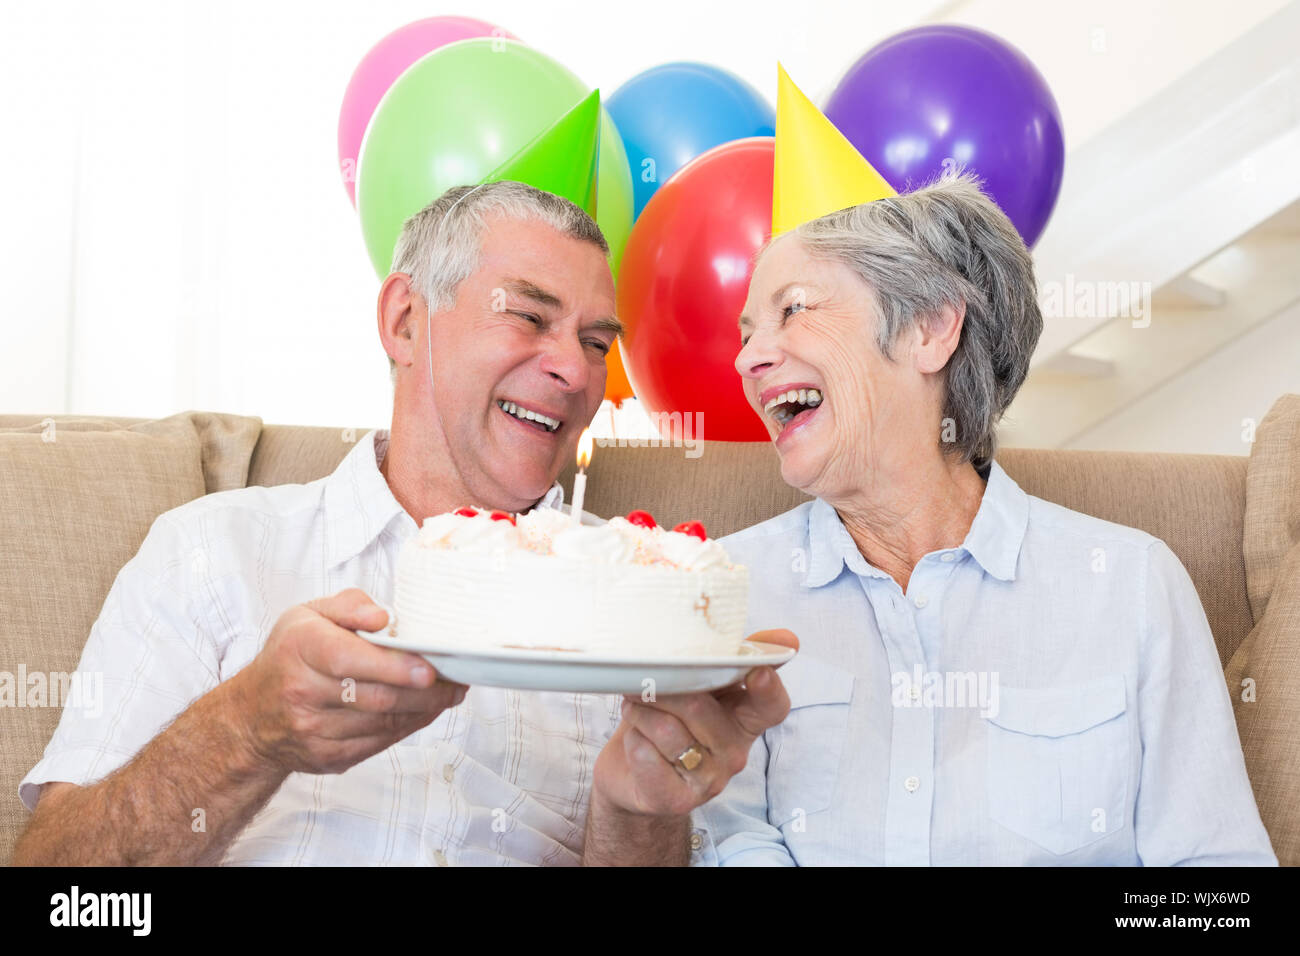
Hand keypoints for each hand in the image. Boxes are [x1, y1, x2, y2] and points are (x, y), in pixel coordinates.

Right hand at [229, 588, 466, 774]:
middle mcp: (302, 691)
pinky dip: (409, 727)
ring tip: (449, 692)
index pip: (348, 658)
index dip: (392, 666)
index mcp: (299, 648)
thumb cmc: (289, 657)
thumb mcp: (308, 615)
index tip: (429, 669)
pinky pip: (379, 743)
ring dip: (424, 710)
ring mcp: (313, 730)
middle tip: (456, 680)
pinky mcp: (327, 757)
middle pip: (375, 696)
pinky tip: (425, 711)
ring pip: (382, 723)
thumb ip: (349, 606)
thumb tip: (382, 616)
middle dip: (425, 692)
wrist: (251, 717)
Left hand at [593, 629, 797, 817]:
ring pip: (666, 729)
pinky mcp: (676, 798)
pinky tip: (636, 741)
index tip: (758, 671)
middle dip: (660, 687)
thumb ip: (733, 659)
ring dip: (640, 712)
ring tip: (636, 708)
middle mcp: (734, 752)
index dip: (769, 689)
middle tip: (642, 680)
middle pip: (698, 707)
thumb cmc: (669, 720)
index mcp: (745, 719)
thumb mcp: (701, 687)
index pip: (772, 707)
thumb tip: (787, 636)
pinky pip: (646, 754)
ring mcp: (708, 779)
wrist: (631, 773)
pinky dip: (632, 739)